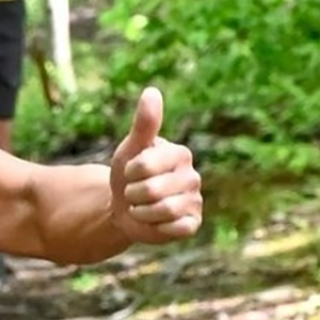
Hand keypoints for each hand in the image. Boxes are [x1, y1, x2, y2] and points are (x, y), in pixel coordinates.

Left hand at [110, 88, 202, 243]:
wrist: (125, 208)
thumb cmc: (129, 174)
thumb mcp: (131, 148)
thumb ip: (144, 124)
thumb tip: (152, 91)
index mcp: (180, 154)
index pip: (145, 165)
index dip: (130, 172)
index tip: (131, 172)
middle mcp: (192, 176)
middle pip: (152, 191)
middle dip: (134, 194)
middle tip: (135, 192)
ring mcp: (194, 201)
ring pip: (162, 210)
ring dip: (142, 212)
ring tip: (142, 206)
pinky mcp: (192, 224)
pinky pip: (173, 229)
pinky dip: (156, 228)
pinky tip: (154, 222)